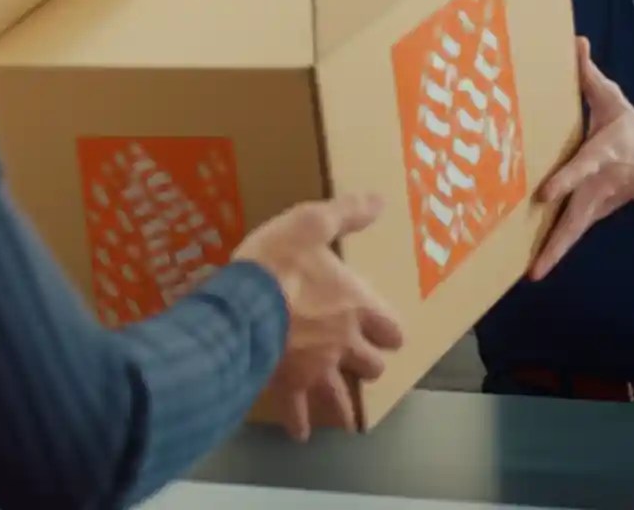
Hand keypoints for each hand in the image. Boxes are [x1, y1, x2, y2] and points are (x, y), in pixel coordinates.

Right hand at [233, 194, 404, 441]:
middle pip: (371, 367)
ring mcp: (317, 368)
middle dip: (368, 366)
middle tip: (361, 365)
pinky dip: (300, 423)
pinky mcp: (287, 384)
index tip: (385, 335)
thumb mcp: (312, 222)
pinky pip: (297, 411)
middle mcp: (344, 343)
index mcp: (355, 306)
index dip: (389, 332)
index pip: (390, 330)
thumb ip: (346, 212)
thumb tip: (379, 200)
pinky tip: (301, 434)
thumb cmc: (279, 260)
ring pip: (341, 397)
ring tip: (347, 419)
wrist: (243, 303)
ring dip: (344, 406)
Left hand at [528, 38, 633, 280]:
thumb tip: (574, 40)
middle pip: (575, 218)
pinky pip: (572, 233)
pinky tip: (532, 266)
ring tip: (530, 276)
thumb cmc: (627, 127)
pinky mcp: (592, 214)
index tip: (543, 195)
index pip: (580, 169)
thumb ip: (587, 75)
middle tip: (535, 266)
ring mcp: (596, 205)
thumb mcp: (611, 98)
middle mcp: (597, 186)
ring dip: (553, 254)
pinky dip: (554, 250)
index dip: (564, 182)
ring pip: (573, 232)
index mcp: (602, 156)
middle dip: (557, 241)